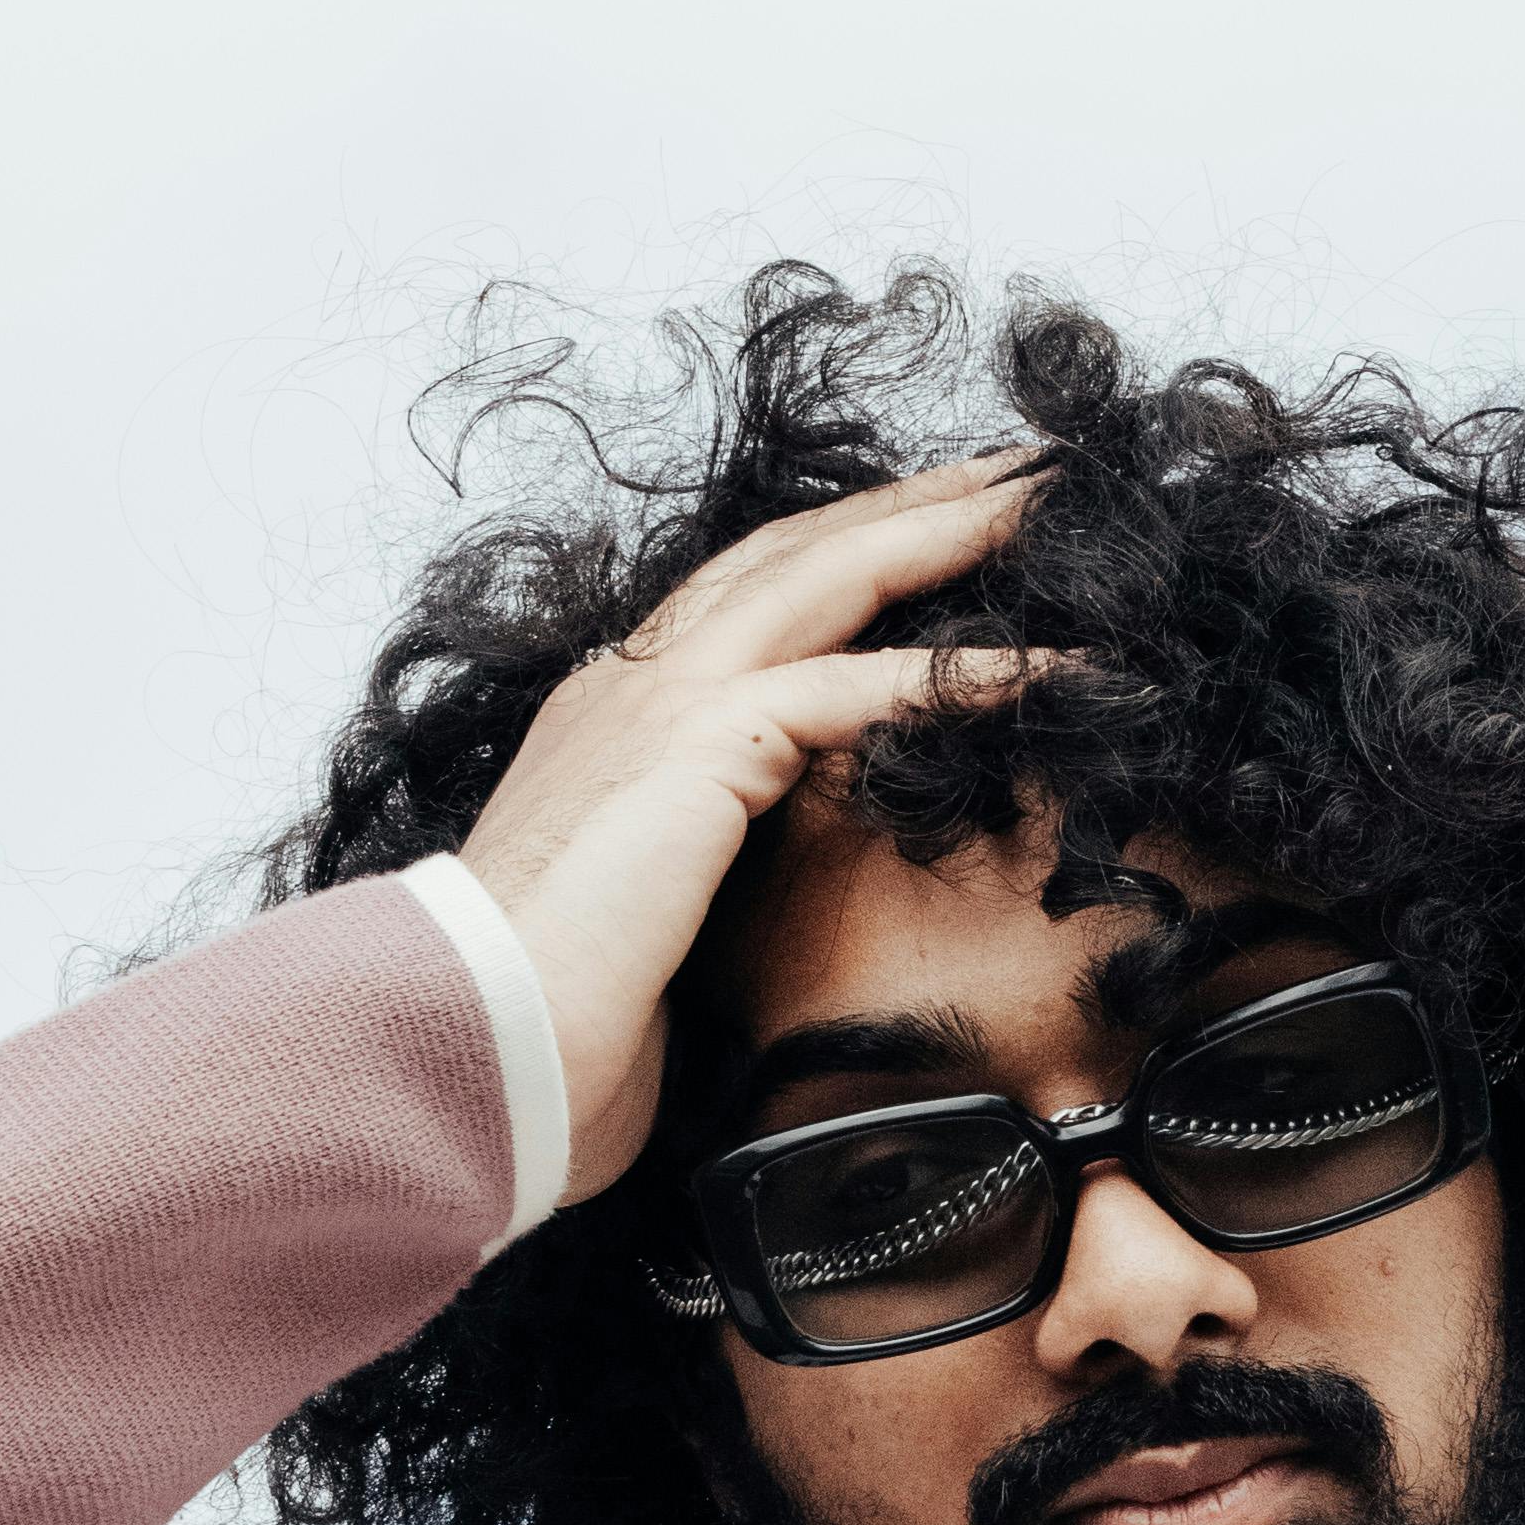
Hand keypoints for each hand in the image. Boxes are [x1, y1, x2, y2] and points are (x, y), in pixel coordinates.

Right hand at [455, 459, 1045, 1201]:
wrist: (463, 1050)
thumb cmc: (539, 1036)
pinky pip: (865, 683)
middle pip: (798, 553)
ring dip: (950, 534)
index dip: (845, 555)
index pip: (746, 604)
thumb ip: (689, 900)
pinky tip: (1061, 666)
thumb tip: (733, 942)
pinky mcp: (703, 745)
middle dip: (914, 503)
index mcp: (613, 728)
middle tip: (1022, 474)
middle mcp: (632, 690)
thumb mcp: (634, 944)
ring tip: (1051, 510)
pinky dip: (968, 672)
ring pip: (832, 574)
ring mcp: (661, 704)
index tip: (934, 535)